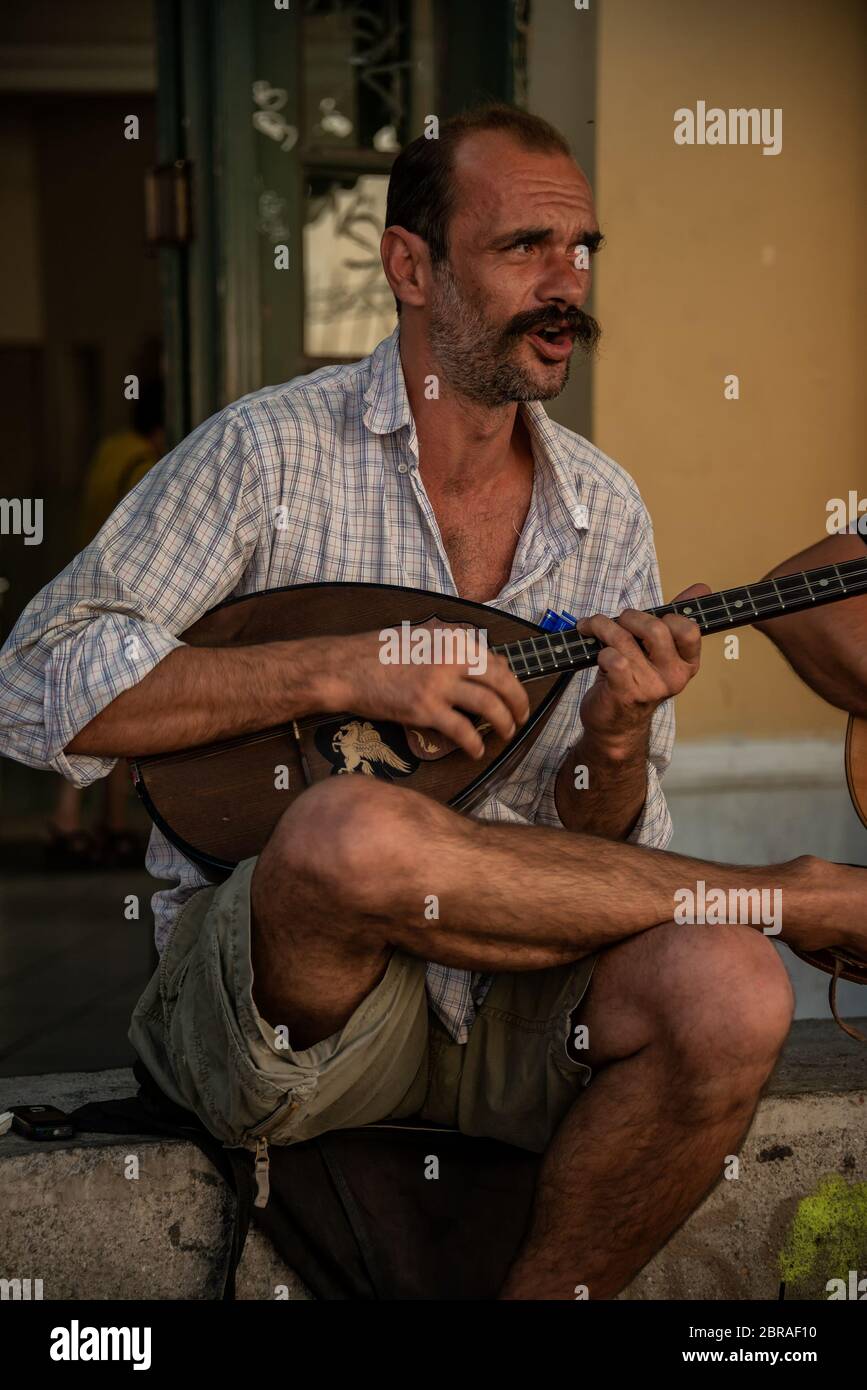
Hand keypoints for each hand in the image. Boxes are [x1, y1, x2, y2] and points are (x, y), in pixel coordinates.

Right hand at [324, 628, 529, 760]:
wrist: (346, 668)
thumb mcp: (422, 639)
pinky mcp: (426, 709)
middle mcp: (451, 658)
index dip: (511, 682)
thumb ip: (451, 651)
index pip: (496, 662)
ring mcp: (439, 684)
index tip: (514, 695)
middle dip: (518, 703)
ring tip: (507, 734)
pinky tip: (476, 751)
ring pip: (489, 706)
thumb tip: (480, 666)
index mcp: (453, 639)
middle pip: (501, 682)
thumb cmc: (379, 654)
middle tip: (521, 717)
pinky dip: (474, 743)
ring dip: (504, 723)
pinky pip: (462, 730)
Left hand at [577, 583, 708, 752]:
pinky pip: (612, 658)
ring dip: (602, 627)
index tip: (650, 618)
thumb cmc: (635, 680)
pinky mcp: (626, 693)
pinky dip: (599, 651)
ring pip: (624, 640)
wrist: (616, 725)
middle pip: (656, 629)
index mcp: (687, 663)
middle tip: (618, 621)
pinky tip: (597, 655)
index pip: (689, 629)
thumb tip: (702, 588)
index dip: (666, 616)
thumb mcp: (659, 651)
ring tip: (593, 628)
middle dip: (629, 617)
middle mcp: (674, 676)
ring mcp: (651, 686)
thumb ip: (677, 618)